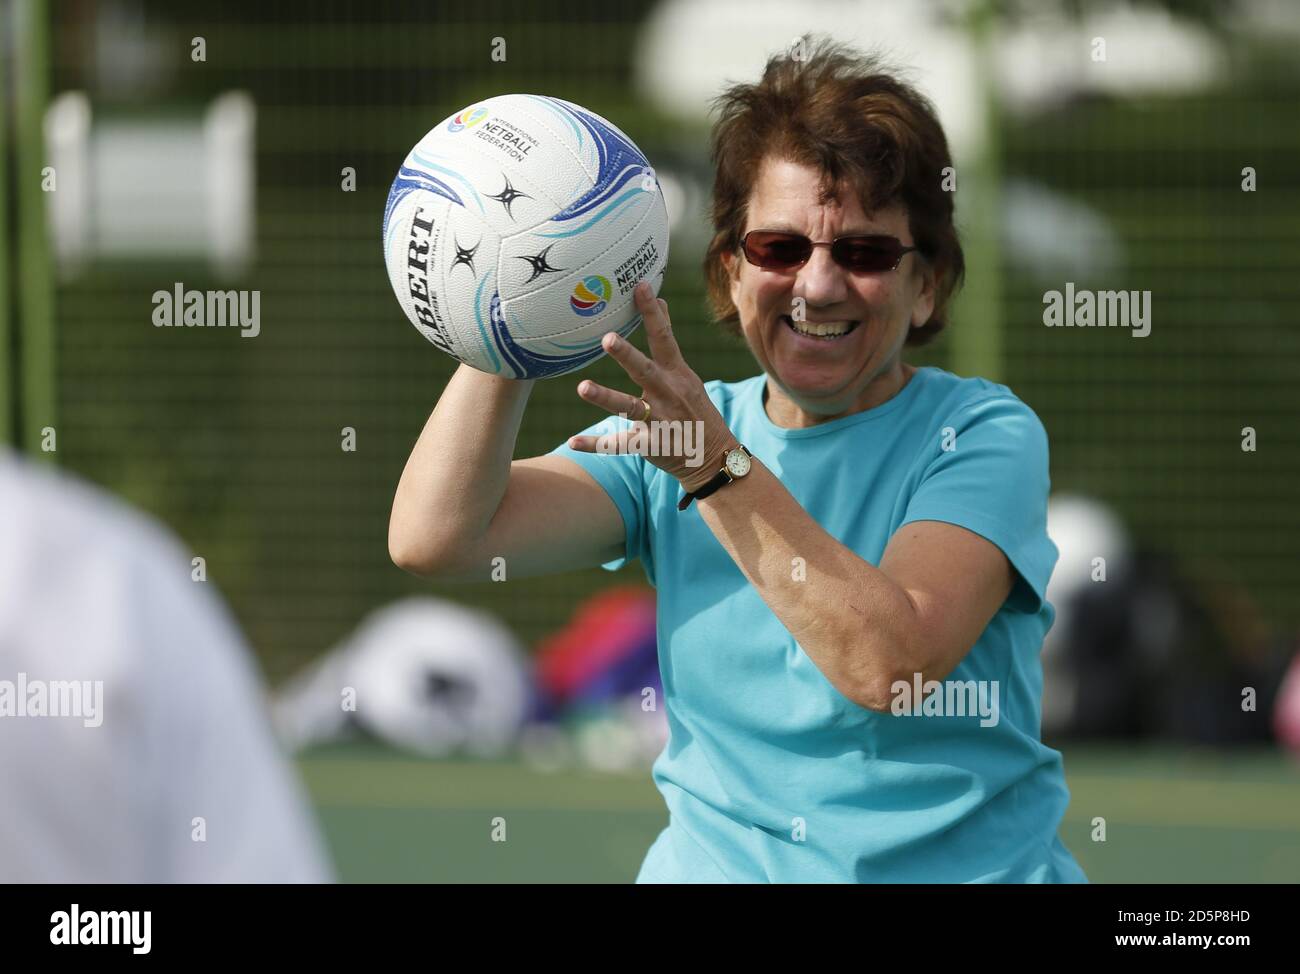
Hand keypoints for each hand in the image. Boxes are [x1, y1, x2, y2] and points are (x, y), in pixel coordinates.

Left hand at [566, 281, 738, 491]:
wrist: (712, 456)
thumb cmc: (694, 409)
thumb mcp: (686, 375)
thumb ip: (667, 341)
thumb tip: (659, 302)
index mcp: (676, 374)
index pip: (664, 338)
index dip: (651, 313)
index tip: (640, 286)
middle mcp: (667, 394)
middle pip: (645, 370)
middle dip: (627, 355)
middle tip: (607, 338)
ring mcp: (658, 421)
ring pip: (629, 407)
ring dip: (606, 397)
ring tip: (583, 387)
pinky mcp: (648, 445)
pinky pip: (617, 445)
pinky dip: (595, 444)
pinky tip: (573, 441)